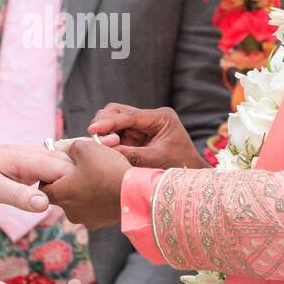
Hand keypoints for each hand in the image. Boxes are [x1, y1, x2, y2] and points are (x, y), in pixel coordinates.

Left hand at [0, 144, 73, 210]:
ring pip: (63, 166)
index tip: (80, 202)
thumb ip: (18, 196)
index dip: (75, 183)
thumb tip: (44, 204)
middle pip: (67, 164)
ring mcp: (33, 159)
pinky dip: (61, 182)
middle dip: (78, 182)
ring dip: (71, 182)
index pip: (62, 167)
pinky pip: (53, 170)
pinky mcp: (30, 167)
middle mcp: (33, 155)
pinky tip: (64, 197)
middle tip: (81, 206)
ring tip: (76, 203)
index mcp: (25, 158)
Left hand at [39, 138, 129, 230]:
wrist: (136, 193)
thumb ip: (70, 147)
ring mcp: (87, 220)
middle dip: (70, 182)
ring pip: (80, 202)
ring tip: (99, 177)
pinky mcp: (103, 223)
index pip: (43, 188)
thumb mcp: (86, 148)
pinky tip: (109, 187)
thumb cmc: (107, 169)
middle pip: (63, 195)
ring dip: (85, 191)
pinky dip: (99, 199)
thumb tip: (65, 149)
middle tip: (81, 169)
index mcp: (61, 195)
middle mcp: (70, 212)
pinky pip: (95, 208)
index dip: (49, 176)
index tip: (59, 167)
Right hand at [86, 103, 206, 169]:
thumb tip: (106, 149)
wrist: (190, 173)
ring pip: (115, 119)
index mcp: (161, 117)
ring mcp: (143, 125)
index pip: (129, 116)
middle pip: (118, 111)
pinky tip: (104, 147)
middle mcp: (151, 117)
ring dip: (105, 130)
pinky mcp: (137, 134)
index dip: (108, 123)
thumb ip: (131, 154)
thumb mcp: (155, 160)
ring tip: (101, 145)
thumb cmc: (178, 166)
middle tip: (97, 140)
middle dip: (104, 123)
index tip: (92, 130)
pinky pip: (117, 131)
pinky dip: (108, 138)